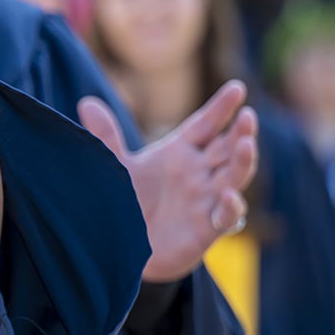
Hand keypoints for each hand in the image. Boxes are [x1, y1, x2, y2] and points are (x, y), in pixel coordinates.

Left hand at [78, 82, 258, 282]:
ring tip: (247, 144)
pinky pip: (226, 216)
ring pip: (234, 176)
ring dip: (243, 161)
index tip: (238, 87)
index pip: (205, 125)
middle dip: (241, 132)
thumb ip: (106, 136)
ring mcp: (206, 199)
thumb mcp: (116, 167)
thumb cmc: (128, 201)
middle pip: (227, 147)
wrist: (126, 247)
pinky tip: (229, 196)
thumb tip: (86, 102)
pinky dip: (231, 207)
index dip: (221, 108)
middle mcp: (198, 173)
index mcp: (180, 152)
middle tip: (248, 116)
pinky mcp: (206, 228)